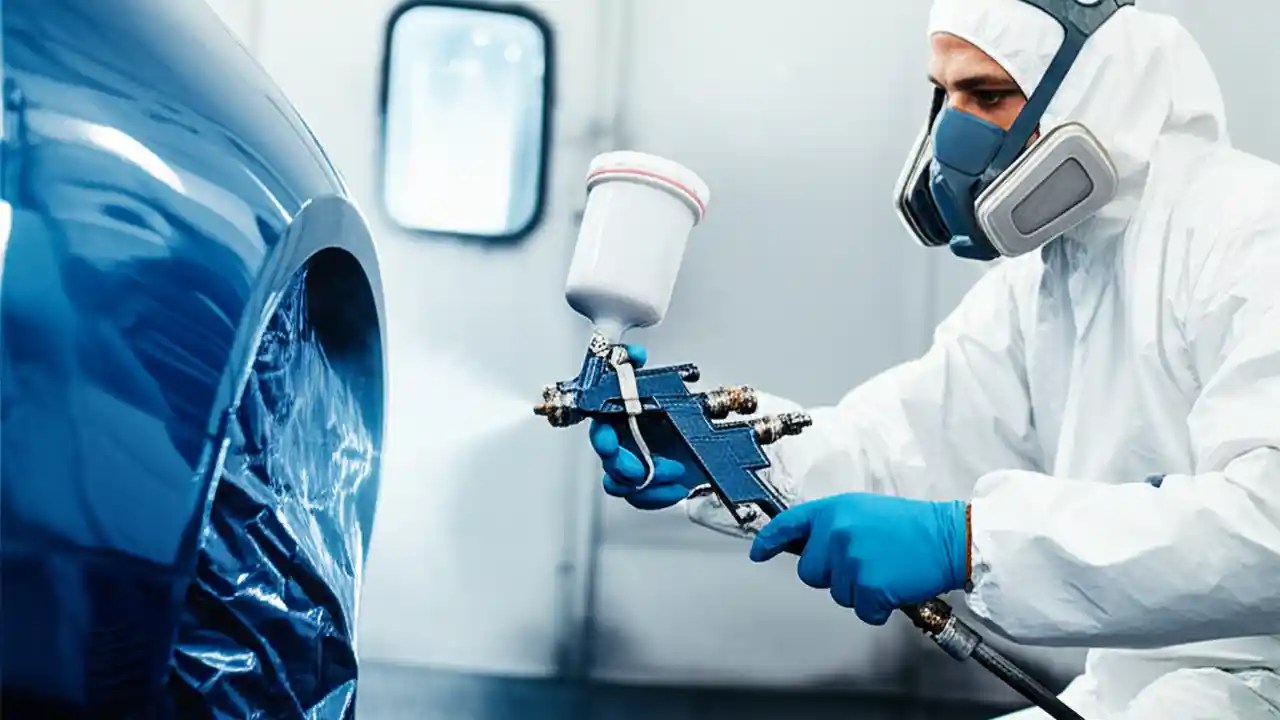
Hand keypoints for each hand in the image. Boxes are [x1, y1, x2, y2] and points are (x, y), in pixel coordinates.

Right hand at [588, 344, 705, 509]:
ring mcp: (631, 467)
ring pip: (619, 485)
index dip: (602, 437)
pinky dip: (658, 497)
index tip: (611, 443)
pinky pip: (639, 499)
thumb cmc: (677, 414)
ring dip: (648, 483)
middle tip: (644, 468)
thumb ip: (640, 369)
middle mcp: (621, 444)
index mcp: (618, 420)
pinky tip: (677, 488)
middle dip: (625, 466)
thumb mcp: (663, 387)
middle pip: (608, 462)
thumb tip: (634, 354)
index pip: (599, 428)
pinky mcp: (644, 488)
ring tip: (674, 471)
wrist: (704, 442)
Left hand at [749, 493, 968, 624]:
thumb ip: (833, 525)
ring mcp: (852, 559)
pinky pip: (862, 610)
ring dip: (859, 590)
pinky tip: (894, 587)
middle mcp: (837, 532)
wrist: (949, 537)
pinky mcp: (869, 585)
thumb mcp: (864, 511)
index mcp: (833, 510)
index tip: (758, 552)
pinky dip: (878, 607)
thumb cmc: (910, 526)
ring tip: (885, 568)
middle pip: (811, 573)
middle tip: (865, 562)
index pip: (788, 525)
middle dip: (833, 575)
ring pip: (837, 594)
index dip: (768, 541)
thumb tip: (809, 546)